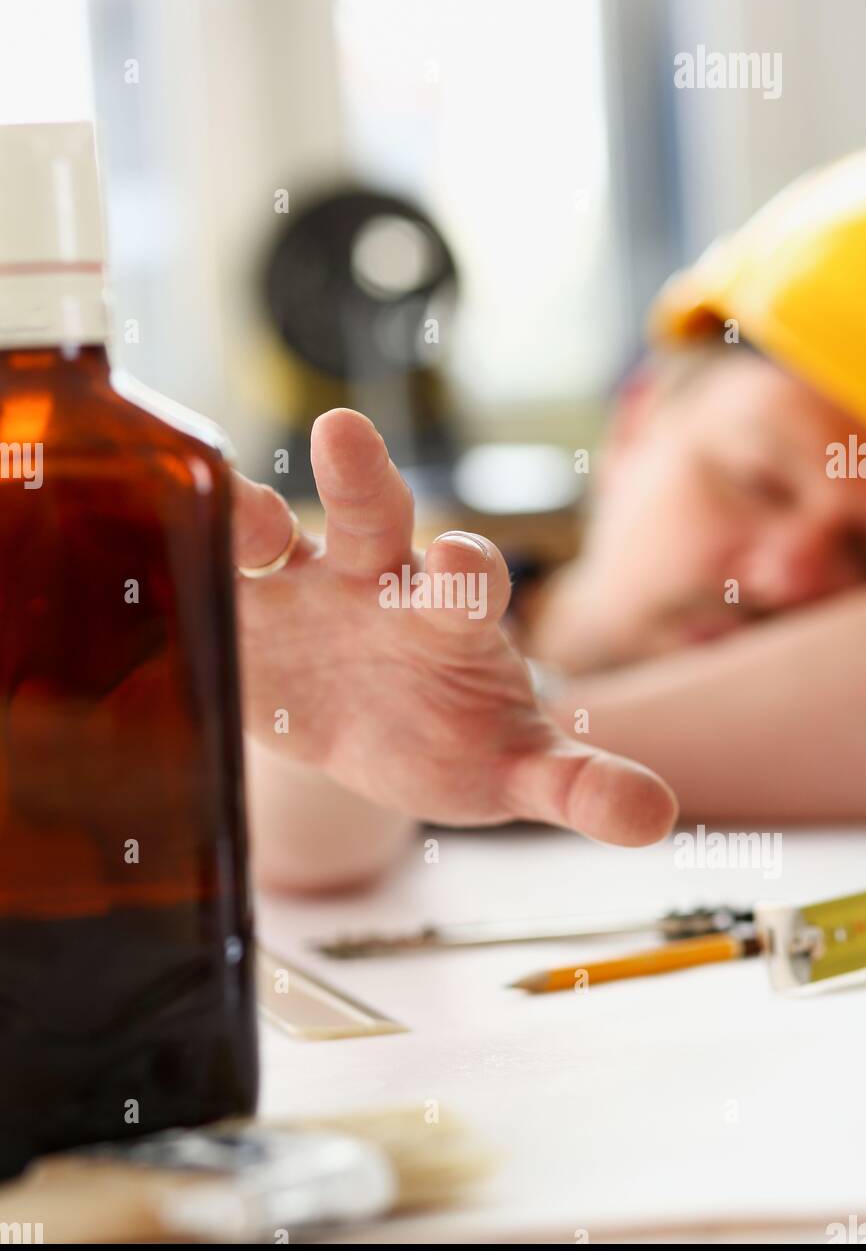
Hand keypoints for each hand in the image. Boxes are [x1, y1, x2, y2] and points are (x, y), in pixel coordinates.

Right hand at [232, 410, 676, 845]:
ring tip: (230, 508)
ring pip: (275, 532)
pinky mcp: (242, 606)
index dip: (463, 570)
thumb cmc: (454, 739)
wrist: (373, 735)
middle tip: (343, 431)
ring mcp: (303, 587)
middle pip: (371, 518)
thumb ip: (577, 785)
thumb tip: (658, 819)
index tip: (456, 562)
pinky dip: (194, 559)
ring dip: (250, 514)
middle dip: (359, 480)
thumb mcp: (512, 770)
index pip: (464, 581)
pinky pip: (214, 572)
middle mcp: (377, 582)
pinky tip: (162, 543)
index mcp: (450, 618)